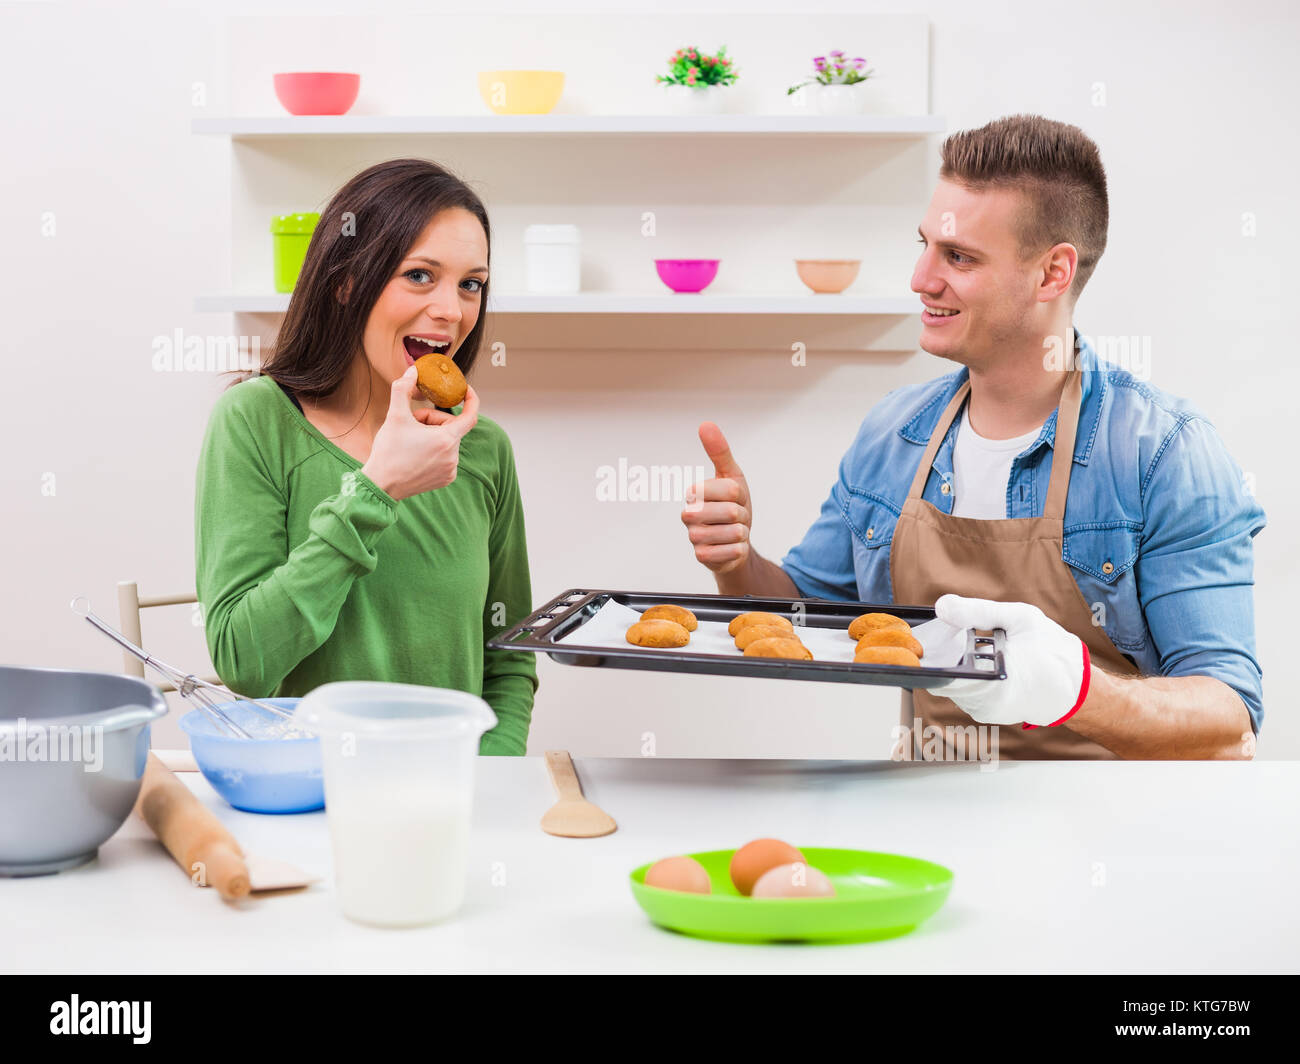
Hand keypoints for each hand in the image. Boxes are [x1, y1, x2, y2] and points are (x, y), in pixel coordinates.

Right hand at [361, 367, 478, 501]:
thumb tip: (412, 370)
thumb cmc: (388, 451)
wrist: (381, 485)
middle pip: (451, 427)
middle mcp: (453, 456)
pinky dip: (433, 450)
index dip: (471, 399)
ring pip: (447, 441)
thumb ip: (403, 389)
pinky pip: (445, 456)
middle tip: (411, 423)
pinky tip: (415, 455)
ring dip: (431, 435)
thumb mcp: (394, 416)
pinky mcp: (446, 479)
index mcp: (446, 440)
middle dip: (432, 420)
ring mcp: (451, 470)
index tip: (465, 391)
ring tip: (410, 441)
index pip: (471, 415)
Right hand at [681, 422, 751, 574]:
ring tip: (734, 531)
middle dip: (742, 515)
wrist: (734, 541)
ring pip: (733, 532)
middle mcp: (688, 515)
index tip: (734, 498)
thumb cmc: (732, 506)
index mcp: (694, 493)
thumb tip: (705, 424)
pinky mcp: (702, 557)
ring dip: (742, 532)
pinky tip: (733, 547)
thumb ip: (719, 451)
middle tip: (735, 517)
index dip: (739, 494)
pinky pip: (732, 551)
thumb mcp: (731, 476)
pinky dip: (739, 549)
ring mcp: (694, 537)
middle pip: (731, 511)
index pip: (728, 489)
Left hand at [932, 594, 1089, 727]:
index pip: (941, 673)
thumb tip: (942, 606)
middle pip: (941, 677)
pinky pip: (962, 690)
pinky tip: (978, 656)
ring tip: (972, 642)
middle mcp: (984, 705)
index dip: (932, 651)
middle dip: (943, 653)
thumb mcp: (1020, 618)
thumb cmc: (1054, 652)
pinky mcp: (984, 712)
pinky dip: (964, 672)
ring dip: (953, 662)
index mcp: (993, 684)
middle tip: (952, 630)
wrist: (1078, 687)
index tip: (931, 631)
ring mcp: (983, 711)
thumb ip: (979, 611)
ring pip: (949, 684)